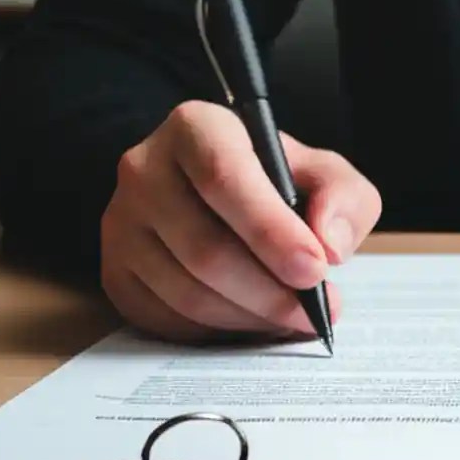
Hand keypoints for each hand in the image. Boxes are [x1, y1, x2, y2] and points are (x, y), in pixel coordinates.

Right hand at [100, 101, 381, 341]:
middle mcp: (144, 169)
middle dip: (270, 291)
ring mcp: (121, 224)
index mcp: (197, 128)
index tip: (316, 269)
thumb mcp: (326, 175)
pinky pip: (168, 319)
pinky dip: (220, 331)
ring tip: (293, 317)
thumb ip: (344, 198)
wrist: (227, 200)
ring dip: (251, 316)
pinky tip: (255, 320)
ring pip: (187, 291)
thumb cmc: (279, 184)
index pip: (224, 178)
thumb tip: (329, 245)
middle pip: (205, 248)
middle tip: (316, 310)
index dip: (271, 231)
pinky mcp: (116, 272)